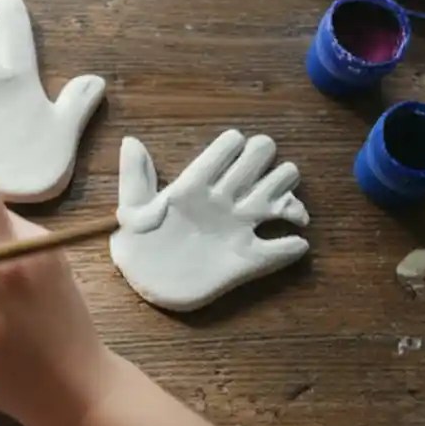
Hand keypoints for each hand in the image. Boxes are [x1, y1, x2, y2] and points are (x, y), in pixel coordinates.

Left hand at [111, 130, 309, 311]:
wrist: (145, 285)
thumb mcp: (132, 211)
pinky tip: (293, 244)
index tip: (233, 147)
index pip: (225, 150)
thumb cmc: (136, 244)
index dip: (233, 144)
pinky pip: (280, 249)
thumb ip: (134, 177)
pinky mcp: (247, 260)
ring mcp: (238, 228)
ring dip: (289, 195)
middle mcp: (222, 200)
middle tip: (256, 179)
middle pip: (260, 161)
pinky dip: (291, 246)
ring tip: (282, 211)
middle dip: (264, 161)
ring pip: (280, 194)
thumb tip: (131, 140)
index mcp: (195, 186)